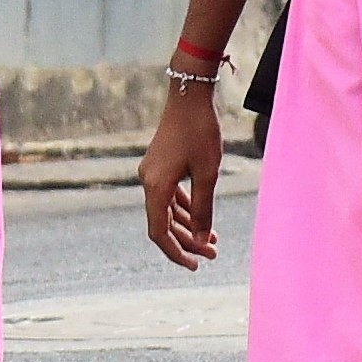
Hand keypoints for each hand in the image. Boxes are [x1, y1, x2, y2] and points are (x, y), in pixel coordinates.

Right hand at [142, 83, 227, 269]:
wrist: (189, 95)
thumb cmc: (200, 132)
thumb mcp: (207, 174)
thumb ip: (204, 210)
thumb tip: (203, 241)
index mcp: (155, 187)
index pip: (160, 232)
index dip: (176, 252)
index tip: (195, 266)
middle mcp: (148, 182)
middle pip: (164, 224)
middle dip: (188, 241)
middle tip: (212, 254)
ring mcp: (152, 173)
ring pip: (168, 210)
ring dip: (189, 225)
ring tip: (213, 239)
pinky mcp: (159, 165)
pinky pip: (169, 195)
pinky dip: (185, 208)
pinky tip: (202, 216)